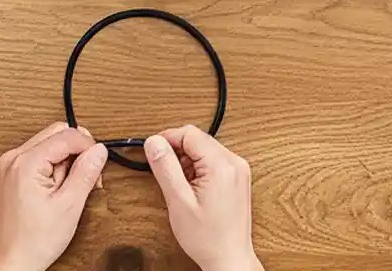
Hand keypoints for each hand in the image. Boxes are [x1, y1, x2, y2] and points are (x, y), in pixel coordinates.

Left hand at [0, 123, 108, 270]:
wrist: (14, 261)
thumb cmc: (35, 240)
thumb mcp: (69, 205)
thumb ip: (86, 172)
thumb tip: (99, 150)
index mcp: (25, 163)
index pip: (66, 135)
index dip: (88, 146)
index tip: (98, 164)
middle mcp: (13, 158)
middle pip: (56, 133)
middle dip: (77, 151)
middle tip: (86, 177)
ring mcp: (9, 164)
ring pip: (48, 143)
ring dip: (65, 159)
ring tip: (67, 189)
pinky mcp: (10, 172)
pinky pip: (38, 155)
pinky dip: (53, 165)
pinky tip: (56, 188)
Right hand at [144, 126, 263, 270]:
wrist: (229, 259)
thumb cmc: (208, 238)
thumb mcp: (179, 202)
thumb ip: (165, 168)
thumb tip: (153, 142)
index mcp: (222, 165)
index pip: (190, 133)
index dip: (167, 138)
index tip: (152, 150)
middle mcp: (235, 163)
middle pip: (198, 139)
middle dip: (177, 151)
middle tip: (163, 171)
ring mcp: (239, 170)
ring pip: (204, 149)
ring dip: (187, 161)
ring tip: (179, 186)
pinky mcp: (238, 178)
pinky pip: (213, 161)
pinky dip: (198, 169)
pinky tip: (191, 188)